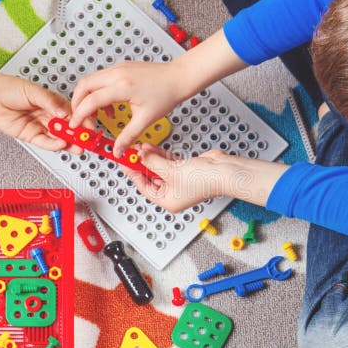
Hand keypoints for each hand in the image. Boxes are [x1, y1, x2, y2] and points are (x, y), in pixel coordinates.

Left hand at [0, 74, 81, 152]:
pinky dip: (54, 145)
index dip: (81, 120)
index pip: (71, 113)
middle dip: (78, 134)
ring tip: (78, 145)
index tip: (90, 125)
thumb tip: (64, 112)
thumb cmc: (9, 89)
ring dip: (69, 142)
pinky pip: (45, 142)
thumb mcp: (33, 91)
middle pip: (67, 127)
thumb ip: (50, 102)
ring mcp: (40, 126)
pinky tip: (61, 144)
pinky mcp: (30, 136)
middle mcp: (48, 115)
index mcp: (52, 103)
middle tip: (87, 140)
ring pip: (58, 137)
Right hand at [69, 61, 188, 156]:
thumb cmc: (167, 93)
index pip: (91, 100)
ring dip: (88, 98)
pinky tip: (109, 106)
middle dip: (77, 103)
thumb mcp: (145, 120)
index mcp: (122, 86)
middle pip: (83, 85)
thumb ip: (128, 136)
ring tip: (98, 115)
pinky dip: (98, 92)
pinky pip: (101, 79)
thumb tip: (117, 149)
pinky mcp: (121, 68)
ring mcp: (118, 68)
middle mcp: (117, 73)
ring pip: (91, 80)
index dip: (80, 114)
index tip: (76, 125)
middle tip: (80, 119)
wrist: (179, 77)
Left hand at [125, 145, 284, 211]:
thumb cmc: (204, 181)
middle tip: (131, 152)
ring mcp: (179, 180)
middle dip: (141, 163)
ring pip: (159, 167)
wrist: (224, 171)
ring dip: (150, 157)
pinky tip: (152, 148)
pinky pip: (168, 162)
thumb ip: (153, 162)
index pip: (143, 186)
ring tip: (141, 147)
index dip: (132, 173)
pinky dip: (161, 155)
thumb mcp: (171, 171)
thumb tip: (141, 155)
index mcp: (167, 200)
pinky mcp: (185, 169)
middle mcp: (172, 192)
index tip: (124, 162)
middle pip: (150, 176)